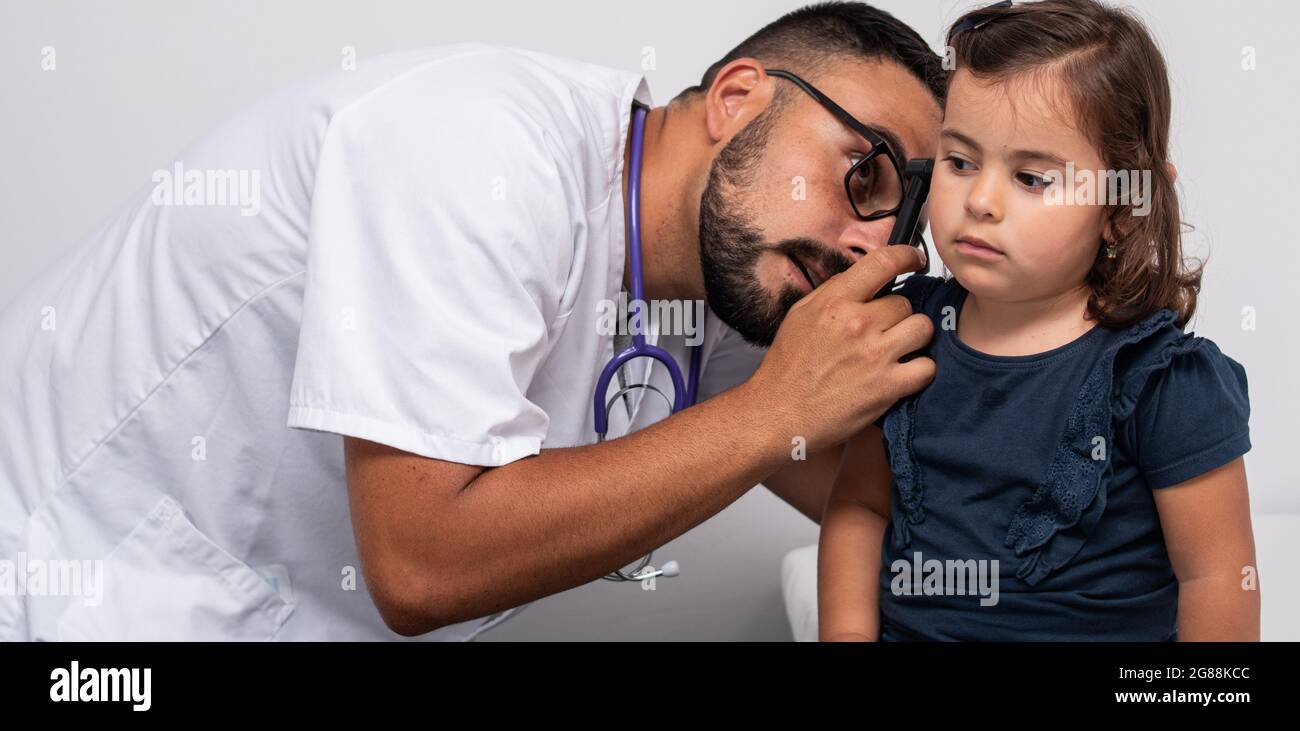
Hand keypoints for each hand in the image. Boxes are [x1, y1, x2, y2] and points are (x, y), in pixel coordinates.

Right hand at [746, 246, 934, 451]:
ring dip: (913, 339)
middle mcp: (858, 323)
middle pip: (905, 303)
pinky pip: (927, 367)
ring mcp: (875, 355)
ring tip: (897, 350)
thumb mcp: (799, 316)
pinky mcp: (888, 387)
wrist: (779, 414)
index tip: (914, 260)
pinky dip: (919, 371)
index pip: (884, 262)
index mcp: (835, 302)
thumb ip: (832, 293)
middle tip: (882, 332)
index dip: (907, 256)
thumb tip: (863, 279)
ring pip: (923, 329)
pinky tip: (903, 374)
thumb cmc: (786, 368)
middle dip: (897, 316)